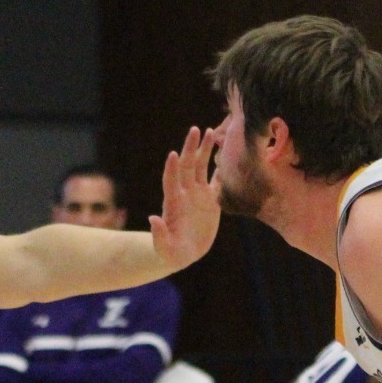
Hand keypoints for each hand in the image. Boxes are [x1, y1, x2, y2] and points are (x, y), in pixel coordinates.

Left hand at [150, 126, 221, 271]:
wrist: (183, 252)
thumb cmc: (171, 253)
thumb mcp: (164, 248)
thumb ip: (159, 235)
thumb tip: (153, 219)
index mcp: (173, 203)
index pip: (171, 181)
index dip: (172, 168)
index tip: (173, 154)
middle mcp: (185, 193)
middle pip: (186, 166)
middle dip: (190, 148)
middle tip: (195, 130)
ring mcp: (197, 194)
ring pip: (200, 167)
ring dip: (204, 150)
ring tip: (210, 132)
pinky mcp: (210, 199)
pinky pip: (216, 179)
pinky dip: (221, 166)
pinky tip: (228, 152)